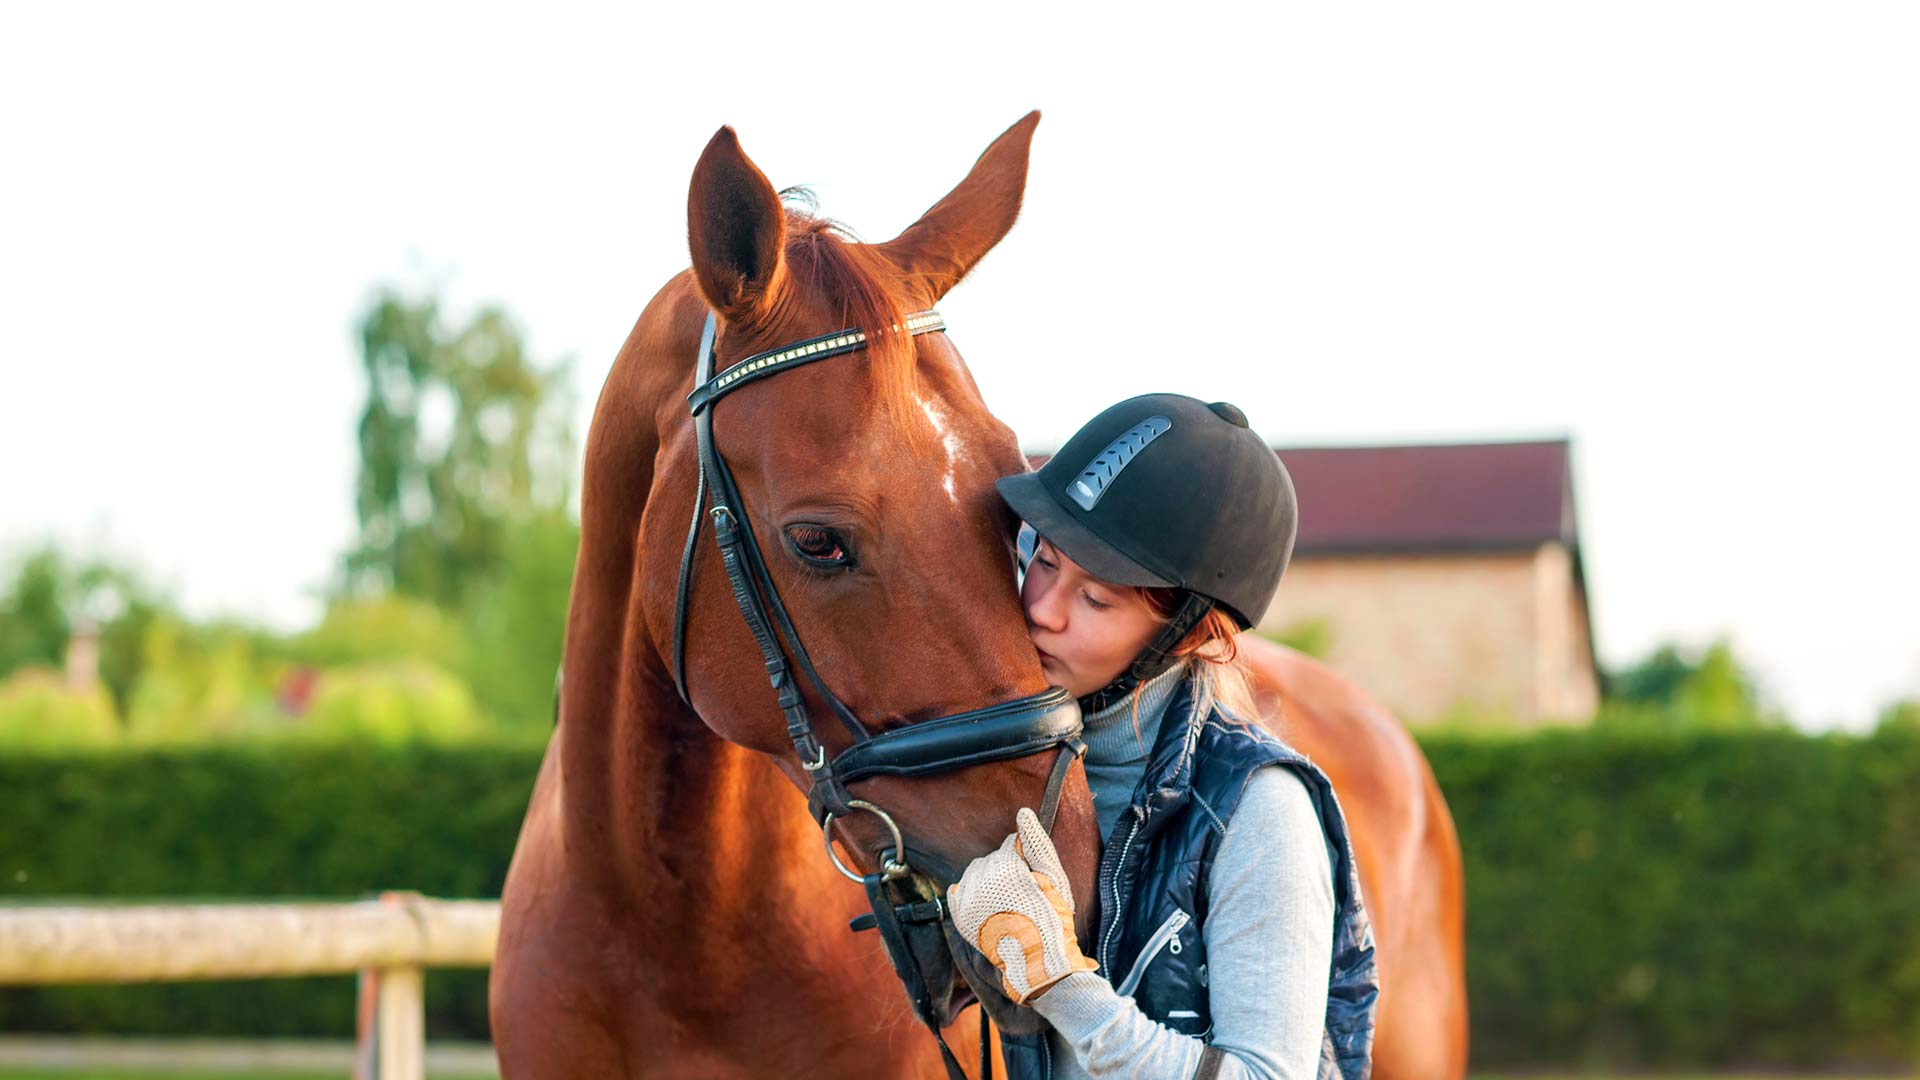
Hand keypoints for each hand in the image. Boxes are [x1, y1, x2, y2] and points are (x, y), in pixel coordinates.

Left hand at [946, 807, 1098, 1004]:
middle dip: (1007, 870)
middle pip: (991, 859)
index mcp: (1003, 868)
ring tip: (1008, 903)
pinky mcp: (959, 917)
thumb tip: (1023, 812)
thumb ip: (1037, 843)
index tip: (1034, 881)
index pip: (1009, 846)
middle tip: (1024, 895)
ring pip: (975, 873)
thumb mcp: (1053, 878)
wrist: (1038, 963)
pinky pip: (960, 891)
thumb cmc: (1052, 919)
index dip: (1025, 861)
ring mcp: (967, 900)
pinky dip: (973, 894)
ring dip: (990, 882)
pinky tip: (990, 907)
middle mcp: (979, 881)